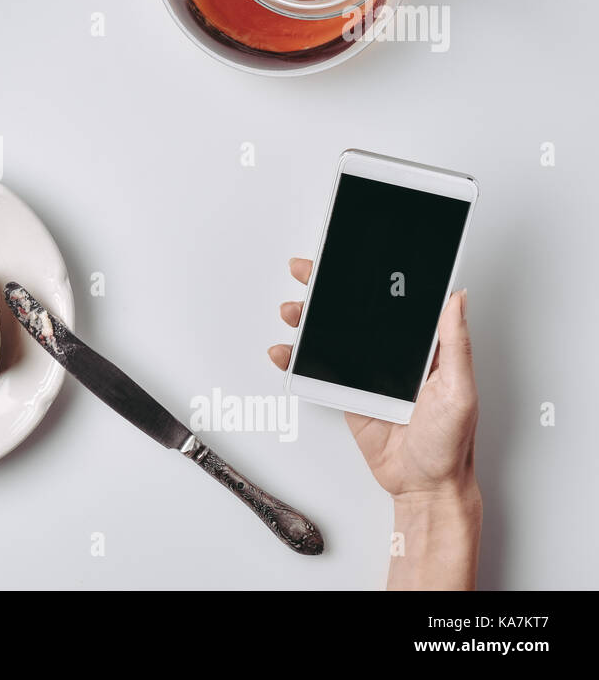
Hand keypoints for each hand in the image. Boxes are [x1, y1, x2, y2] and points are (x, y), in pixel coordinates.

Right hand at [268, 258, 481, 588]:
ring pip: (332, 336)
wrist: (423, 485)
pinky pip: (319, 371)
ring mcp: (368, 374)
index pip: (392, 301)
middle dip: (327, 289)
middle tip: (305, 272)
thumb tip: (457, 299)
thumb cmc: (450, 444)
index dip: (368, 277)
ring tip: (291, 312)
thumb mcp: (460, 390)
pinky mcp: (349, 394)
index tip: (346, 259)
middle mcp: (393, 355)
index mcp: (422, 347)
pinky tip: (285, 352)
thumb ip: (455, 344)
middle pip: (355, 312)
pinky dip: (297, 360)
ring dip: (308, 320)